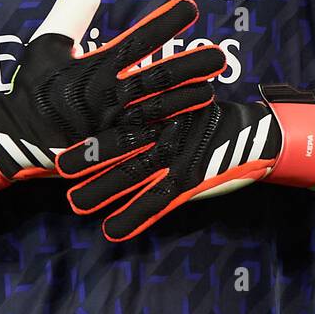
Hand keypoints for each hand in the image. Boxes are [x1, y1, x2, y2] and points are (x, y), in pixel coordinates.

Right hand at [0, 0, 223, 203]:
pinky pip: (147, 141)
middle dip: (190, 66)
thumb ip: (69, 14)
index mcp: (92, 70)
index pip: (136, 41)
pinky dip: (169, 132)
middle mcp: (108, 98)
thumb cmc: (33, 89)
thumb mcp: (44, 45)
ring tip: (212, 88)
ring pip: (159, 110)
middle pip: (158, 79)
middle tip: (219, 56)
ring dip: (187, 99)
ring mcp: (113, 126)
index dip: (164, 23)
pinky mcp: (114, 150)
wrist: (15, 141)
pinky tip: (190, 125)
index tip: (189, 7)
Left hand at [56, 85, 314, 240]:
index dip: (91, 120)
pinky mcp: (188, 179)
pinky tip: (112, 231)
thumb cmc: (207, 112)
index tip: (61, 123)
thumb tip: (118, 82)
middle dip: (91, 154)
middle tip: (60, 165)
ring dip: (103, 190)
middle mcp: (164, 127)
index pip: (119, 109)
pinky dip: (134, 217)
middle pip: (121, 140)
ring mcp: (176, 155)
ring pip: (132, 173)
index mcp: (158, 101)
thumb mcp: (178, 95)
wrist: (255, 132)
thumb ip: (150, 93)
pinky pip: (156, 202)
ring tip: (75, 203)